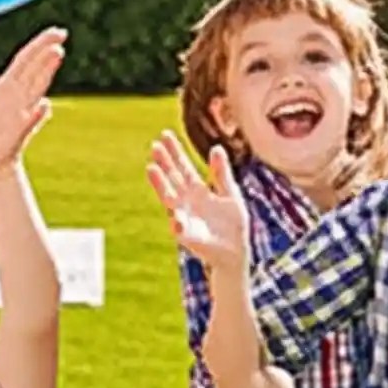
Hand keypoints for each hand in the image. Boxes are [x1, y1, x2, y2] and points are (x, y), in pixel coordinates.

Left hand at [0, 27, 64, 180]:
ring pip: (35, 89)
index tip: (55, 32)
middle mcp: (16, 98)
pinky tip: (44, 105)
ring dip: (45, 72)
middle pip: (33, 70)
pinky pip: (29, 122)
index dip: (37, 46)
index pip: (24, 61)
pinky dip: (37, 115)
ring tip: (57, 55)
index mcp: (6, 89)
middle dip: (45, 52)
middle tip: (60, 35)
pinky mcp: (18, 133)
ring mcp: (20, 114)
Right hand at [146, 130, 249, 278]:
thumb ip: (222, 174)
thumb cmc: (233, 224)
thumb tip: (217, 148)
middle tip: (154, 146)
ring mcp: (184, 217)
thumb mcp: (230, 194)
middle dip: (164, 162)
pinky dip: (176, 222)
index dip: (175, 151)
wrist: (236, 252)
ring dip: (159, 184)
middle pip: (173, 178)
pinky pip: (179, 228)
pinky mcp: (187, 236)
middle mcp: (187, 201)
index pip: (183, 167)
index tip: (164, 135)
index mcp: (198, 190)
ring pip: (169, 197)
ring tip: (151, 169)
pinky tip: (175, 217)